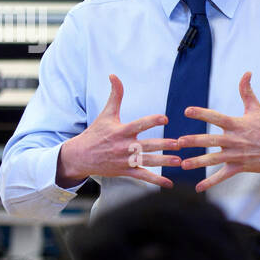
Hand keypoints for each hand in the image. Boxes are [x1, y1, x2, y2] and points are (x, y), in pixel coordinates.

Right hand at [56, 74, 180, 187]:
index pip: (139, 124)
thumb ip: (115, 95)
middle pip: (146, 145)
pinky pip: (143, 176)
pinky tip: (169, 183)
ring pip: (147, 161)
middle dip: (163, 145)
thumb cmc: (96, 133)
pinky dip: (156, 181)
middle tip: (178, 144)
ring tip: (179, 161)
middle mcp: (124, 146)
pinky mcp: (126, 171)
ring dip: (164, 162)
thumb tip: (114, 75)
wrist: (81, 156)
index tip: (165, 118)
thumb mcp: (106, 113)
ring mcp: (125, 160)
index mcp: (121, 131)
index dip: (152, 121)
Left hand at [175, 71, 259, 191]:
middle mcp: (235, 140)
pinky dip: (210, 183)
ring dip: (198, 162)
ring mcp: (237, 155)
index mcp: (237, 124)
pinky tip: (198, 188)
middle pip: (211, 140)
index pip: (216, 117)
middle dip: (194, 141)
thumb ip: (247, 91)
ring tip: (183, 164)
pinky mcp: (240, 167)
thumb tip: (246, 72)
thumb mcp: (258, 108)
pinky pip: (223, 176)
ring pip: (214, 159)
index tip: (187, 111)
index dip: (202, 113)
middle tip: (178, 142)